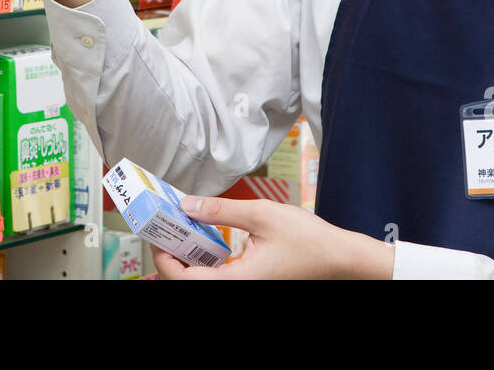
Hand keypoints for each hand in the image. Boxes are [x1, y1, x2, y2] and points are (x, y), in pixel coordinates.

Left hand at [151, 197, 395, 279]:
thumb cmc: (306, 239)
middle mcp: (236, 288)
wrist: (337, 257)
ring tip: (184, 227)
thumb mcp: (260, 215)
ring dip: (188, 256)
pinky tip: (207, 238)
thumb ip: (221, 210)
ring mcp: (243, 286)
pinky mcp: (249, 281)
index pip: (182, 278)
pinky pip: (217, 276)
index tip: (157, 232)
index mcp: (235, 281)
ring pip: (202, 279)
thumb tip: (187, 204)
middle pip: (188, 280)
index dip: (163, 256)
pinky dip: (205, 258)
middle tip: (167, 226)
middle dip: (172, 254)